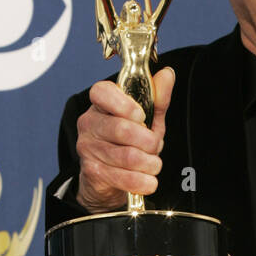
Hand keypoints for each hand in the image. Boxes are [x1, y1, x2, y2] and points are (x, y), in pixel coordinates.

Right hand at [75, 66, 173, 212]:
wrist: (110, 179)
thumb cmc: (129, 143)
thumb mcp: (148, 120)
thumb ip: (157, 99)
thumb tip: (167, 74)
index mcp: (101, 104)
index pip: (101, 92)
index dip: (123, 103)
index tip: (140, 115)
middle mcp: (90, 123)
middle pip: (120, 128)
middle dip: (148, 141)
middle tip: (155, 146)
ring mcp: (88, 147)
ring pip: (126, 155)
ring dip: (149, 163)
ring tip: (154, 164)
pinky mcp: (92, 171)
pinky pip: (123, 177)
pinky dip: (142, 181)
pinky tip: (149, 180)